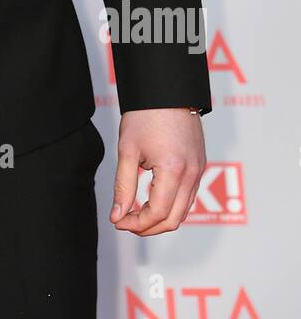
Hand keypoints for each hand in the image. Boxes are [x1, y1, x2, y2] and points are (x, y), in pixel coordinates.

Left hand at [110, 108, 205, 234]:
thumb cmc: (145, 116)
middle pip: (174, 219)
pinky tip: (151, 200)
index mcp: (174, 170)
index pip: (158, 213)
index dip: (137, 224)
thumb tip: (117, 216)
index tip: (118, 221)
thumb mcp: (128, 151)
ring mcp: (199, 170)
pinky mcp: (200, 165)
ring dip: (160, 219)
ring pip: (183, 211)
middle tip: (125, 222)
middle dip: (148, 227)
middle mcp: (192, 174)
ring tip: (135, 213)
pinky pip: (188, 196)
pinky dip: (171, 206)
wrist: (167, 90)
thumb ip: (123, 186)